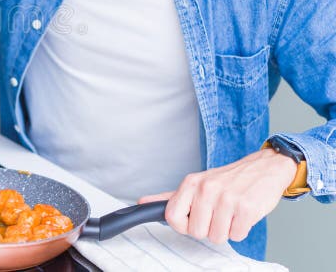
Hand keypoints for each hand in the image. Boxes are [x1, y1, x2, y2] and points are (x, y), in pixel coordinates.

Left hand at [138, 149, 297, 243]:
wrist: (264, 167)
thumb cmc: (228, 179)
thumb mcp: (196, 182)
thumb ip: (170, 197)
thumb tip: (142, 202)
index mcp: (191, 183)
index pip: (172, 217)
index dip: (182, 225)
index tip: (192, 220)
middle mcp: (207, 189)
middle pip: (196, 232)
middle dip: (208, 229)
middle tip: (217, 214)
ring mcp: (227, 198)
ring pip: (217, 237)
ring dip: (226, 230)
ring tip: (231, 213)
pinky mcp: (247, 208)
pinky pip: (237, 236)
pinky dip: (241, 230)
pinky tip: (242, 214)